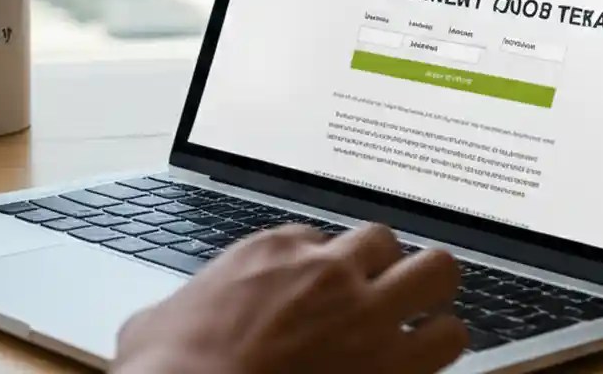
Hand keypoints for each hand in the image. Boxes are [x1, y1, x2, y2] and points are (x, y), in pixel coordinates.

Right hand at [113, 223, 466, 373]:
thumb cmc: (166, 371)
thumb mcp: (154, 322)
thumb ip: (182, 309)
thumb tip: (161, 322)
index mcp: (270, 251)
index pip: (319, 242)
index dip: (324, 272)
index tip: (319, 297)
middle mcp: (326, 270)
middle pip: (384, 241)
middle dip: (386, 267)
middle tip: (381, 295)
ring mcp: (365, 312)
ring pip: (436, 271)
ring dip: (430, 296)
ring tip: (423, 319)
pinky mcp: (392, 361)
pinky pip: (448, 338)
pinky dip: (441, 347)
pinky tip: (427, 360)